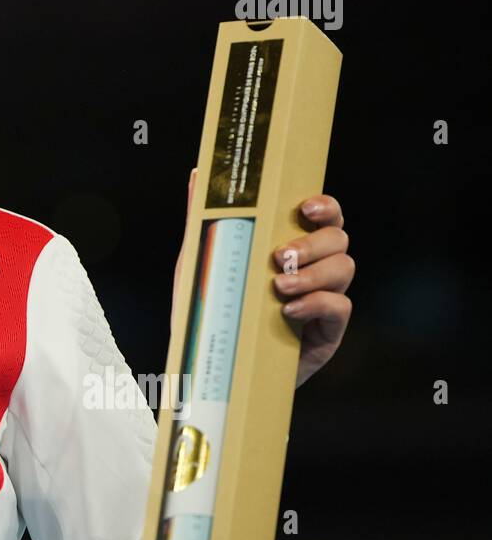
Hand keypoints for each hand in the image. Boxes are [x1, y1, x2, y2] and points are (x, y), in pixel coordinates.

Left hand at [172, 169, 354, 389]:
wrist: (212, 365)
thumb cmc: (210, 307)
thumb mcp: (200, 260)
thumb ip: (201, 218)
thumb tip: (196, 174)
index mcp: (290, 245)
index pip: (323, 216)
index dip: (325, 206)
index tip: (305, 207)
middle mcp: (313, 267)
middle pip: (338, 239)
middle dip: (313, 243)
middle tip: (279, 255)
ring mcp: (324, 298)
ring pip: (344, 269)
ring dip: (313, 274)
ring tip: (279, 286)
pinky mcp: (327, 330)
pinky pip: (341, 307)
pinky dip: (316, 304)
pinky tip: (288, 311)